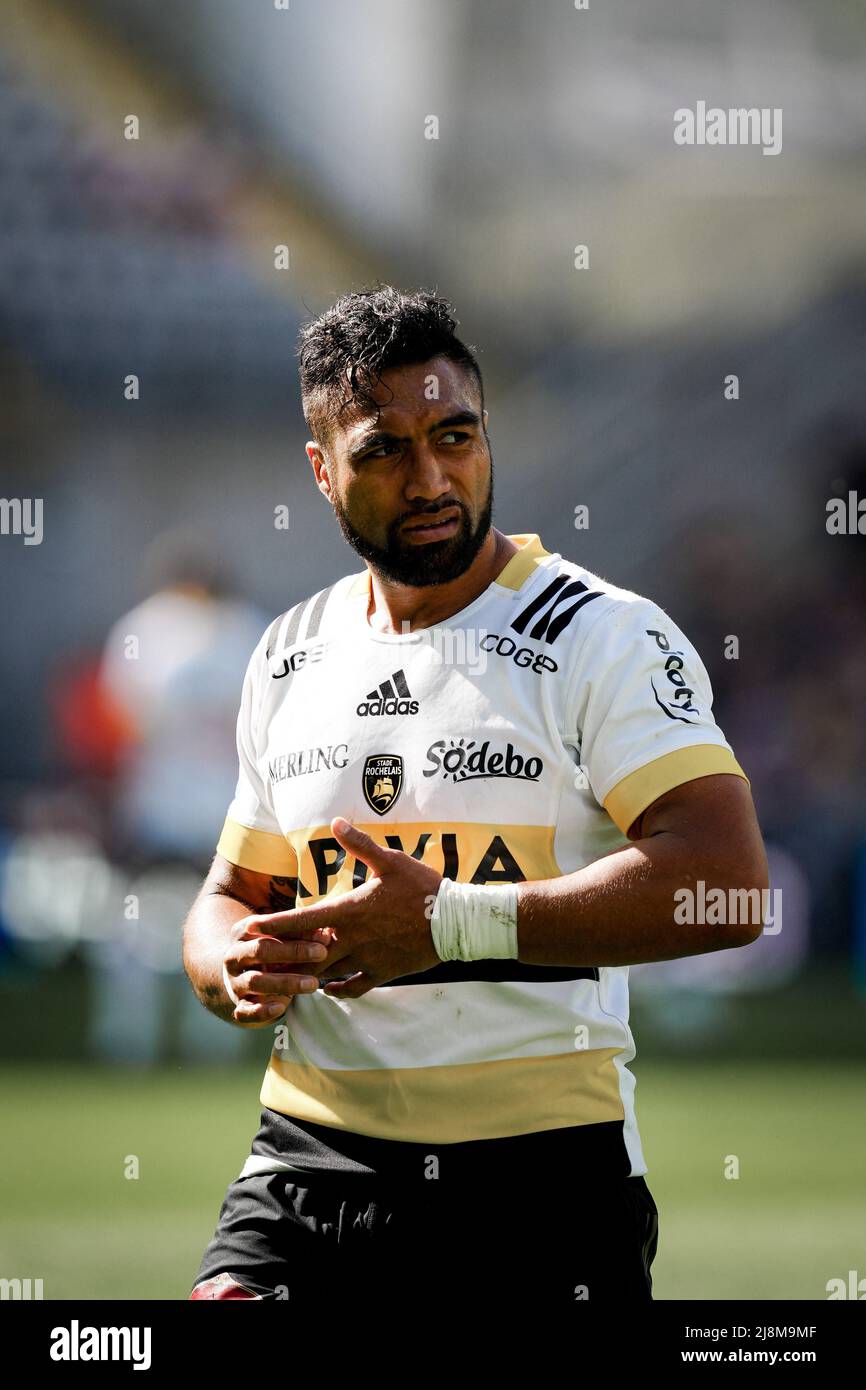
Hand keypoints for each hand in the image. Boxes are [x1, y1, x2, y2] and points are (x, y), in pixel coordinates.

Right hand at [222, 912, 334, 1025]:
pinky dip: (261, 1011)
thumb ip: (303, 936)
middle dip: (293, 952)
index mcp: (244, 932)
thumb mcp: (285, 940)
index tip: (322, 934)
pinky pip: (244, 1011)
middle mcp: (234, 955)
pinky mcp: (239, 1004)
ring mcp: (234, 981)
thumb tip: (325, 936)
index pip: (266, 926)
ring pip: (255, 981)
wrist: (246, 976)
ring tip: (313, 984)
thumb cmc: (273, 952)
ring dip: (285, 982)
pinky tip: (281, 1007)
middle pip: (260, 950)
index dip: (294, 930)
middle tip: (322, 953)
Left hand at [265, 816, 443, 999]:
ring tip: (284, 974)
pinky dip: (336, 990)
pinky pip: (352, 989)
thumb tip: (336, 821)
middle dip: (280, 955)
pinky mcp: (382, 974)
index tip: (246, 929)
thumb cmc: (421, 887)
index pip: (300, 921)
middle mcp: (351, 940)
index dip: (271, 925)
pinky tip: (327, 988)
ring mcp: (365, 960)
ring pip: (324, 974)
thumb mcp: (391, 860)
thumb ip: (360, 844)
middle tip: (257, 956)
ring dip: (303, 973)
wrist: (454, 922)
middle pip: (305, 953)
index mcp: (348, 912)